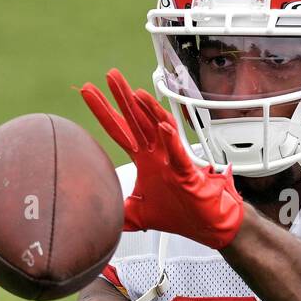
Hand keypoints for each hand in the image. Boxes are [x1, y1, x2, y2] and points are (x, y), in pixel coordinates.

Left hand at [79, 68, 244, 248]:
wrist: (210, 224)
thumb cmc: (182, 214)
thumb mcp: (140, 215)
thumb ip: (120, 212)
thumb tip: (101, 217)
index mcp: (146, 161)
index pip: (120, 131)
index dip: (104, 112)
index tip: (90, 93)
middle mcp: (158, 155)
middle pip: (136, 121)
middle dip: (122, 98)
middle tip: (110, 76)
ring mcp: (172, 162)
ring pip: (159, 129)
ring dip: (148, 110)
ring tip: (135, 92)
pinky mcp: (187, 174)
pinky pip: (179, 154)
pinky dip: (171, 140)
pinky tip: (163, 126)